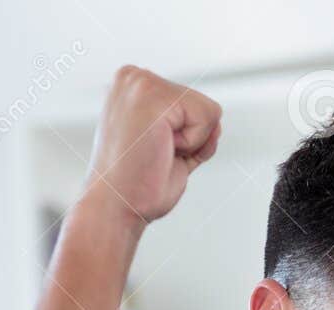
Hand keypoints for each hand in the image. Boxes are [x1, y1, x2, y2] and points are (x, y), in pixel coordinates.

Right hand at [81, 65, 222, 225]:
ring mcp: (141, 82)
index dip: (185, 138)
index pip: (191, 105)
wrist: (115, 207)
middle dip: (191, 140)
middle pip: (202, 104)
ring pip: (209, 111)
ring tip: (157, 152)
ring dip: (192, 143)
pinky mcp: (153, 94)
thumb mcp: (169, 149)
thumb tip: (217, 122)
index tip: (154, 152)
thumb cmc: (138, 186)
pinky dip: (194, 143)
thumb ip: (190, 130)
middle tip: (155, 156)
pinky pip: (208, 117)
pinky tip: (161, 149)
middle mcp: (133, 77)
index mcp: (133, 87)